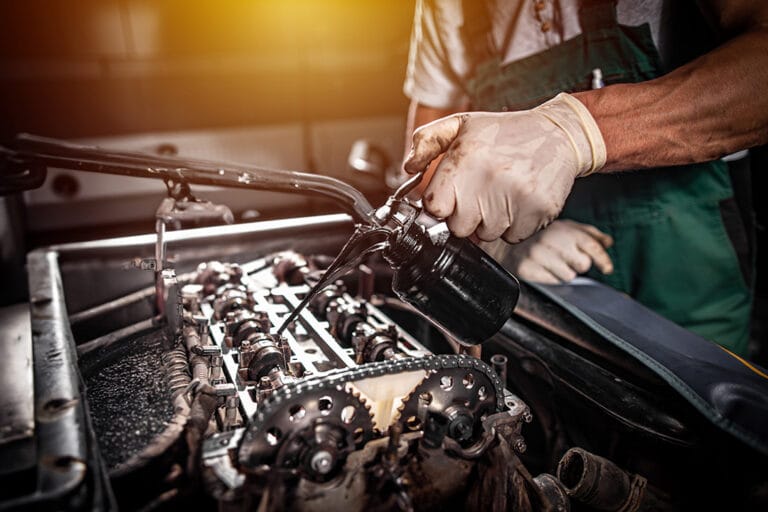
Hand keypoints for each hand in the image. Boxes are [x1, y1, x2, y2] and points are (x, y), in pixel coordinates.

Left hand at [403, 93, 605, 242]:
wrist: (559, 134)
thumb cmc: (506, 132)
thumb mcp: (461, 124)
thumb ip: (427, 142)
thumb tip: (409, 168)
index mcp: (464, 161)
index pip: (435, 208)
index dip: (442, 204)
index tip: (453, 196)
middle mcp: (487, 181)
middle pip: (459, 227)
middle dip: (466, 215)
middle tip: (481, 193)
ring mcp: (514, 199)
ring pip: (486, 235)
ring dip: (491, 221)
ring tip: (502, 194)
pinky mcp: (537, 212)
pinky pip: (513, 237)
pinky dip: (514, 225)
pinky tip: (518, 201)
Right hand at [501, 220, 613, 283]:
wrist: (506, 243)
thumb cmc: (541, 235)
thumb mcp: (567, 227)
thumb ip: (590, 234)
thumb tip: (608, 242)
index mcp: (565, 229)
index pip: (593, 246)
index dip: (604, 260)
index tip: (607, 269)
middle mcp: (553, 241)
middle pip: (583, 265)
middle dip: (578, 265)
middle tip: (565, 258)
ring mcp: (539, 256)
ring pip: (568, 276)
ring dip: (562, 273)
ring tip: (551, 263)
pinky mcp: (529, 269)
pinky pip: (552, 283)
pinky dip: (550, 279)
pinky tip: (543, 269)